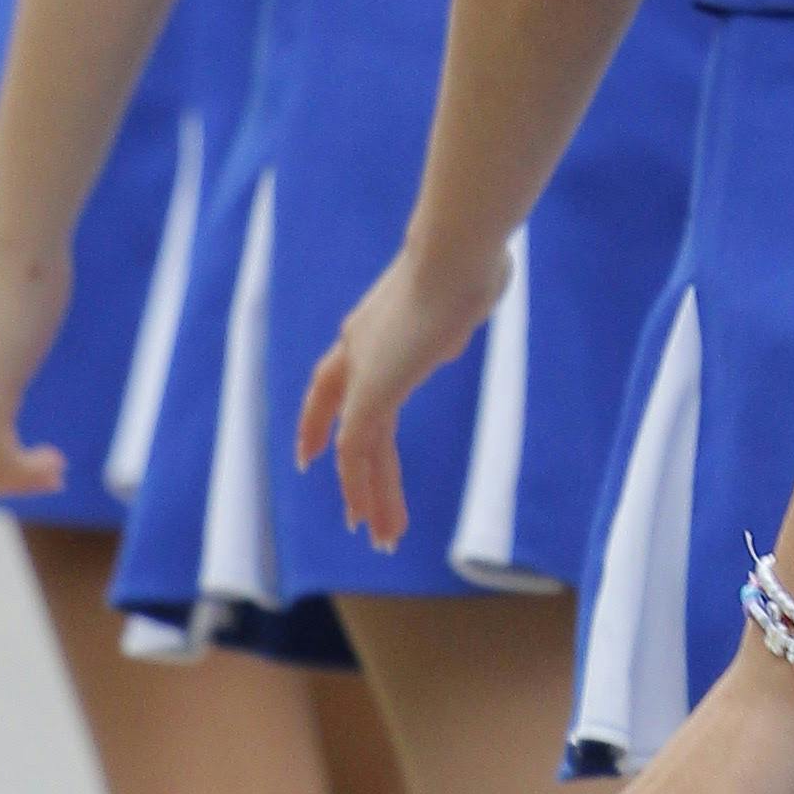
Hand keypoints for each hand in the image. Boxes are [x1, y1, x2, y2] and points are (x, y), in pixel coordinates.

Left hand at [294, 235, 508, 549]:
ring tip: (381, 538)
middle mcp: (356, 350)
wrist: (455, 254)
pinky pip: (361, 456)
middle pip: (342, 421)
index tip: (312, 451)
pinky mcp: (372, 394)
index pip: (332, 379)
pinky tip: (379, 521)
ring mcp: (362, 373)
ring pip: (355, 450)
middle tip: (354, 513)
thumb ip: (460, 294)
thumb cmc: (469, 257)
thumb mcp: (464, 282)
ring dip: (369, 496)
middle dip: (351, 470)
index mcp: (369, 326)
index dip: (319, 417)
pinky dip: (368, 491)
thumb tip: (481, 282)